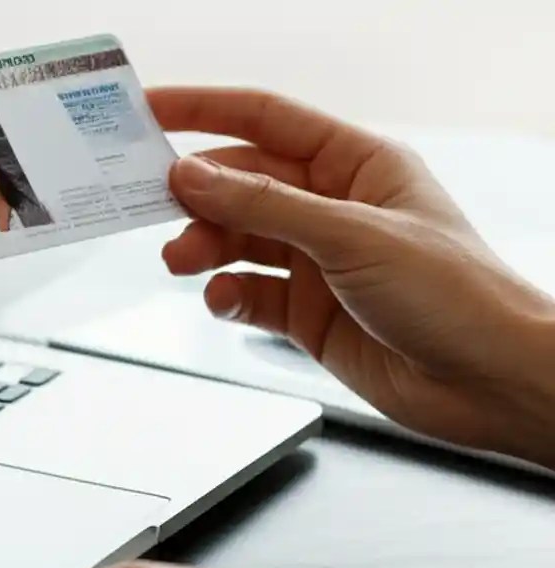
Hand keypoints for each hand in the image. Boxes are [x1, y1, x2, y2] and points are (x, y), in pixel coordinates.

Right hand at [147, 87, 554, 468]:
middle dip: (196, 193)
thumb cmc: (457, 296)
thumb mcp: (351, 236)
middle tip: (149, 202)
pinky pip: (249, 294)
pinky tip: (222, 300)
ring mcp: (319, 262)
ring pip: (238, 240)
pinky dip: (227, 295)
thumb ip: (265, 205)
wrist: (490, 384)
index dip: (205, 111)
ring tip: (180, 259)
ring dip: (203, 246)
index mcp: (358, 165)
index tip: (150, 111)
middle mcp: (334, 209)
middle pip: (243, 184)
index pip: (267, 121)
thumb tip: (193, 175)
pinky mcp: (308, 314)